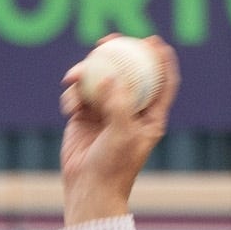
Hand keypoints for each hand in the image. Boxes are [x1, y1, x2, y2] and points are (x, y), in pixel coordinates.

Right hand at [59, 35, 180, 225]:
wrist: (90, 189)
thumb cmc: (114, 166)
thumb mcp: (122, 133)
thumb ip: (118, 102)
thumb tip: (110, 75)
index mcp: (149, 117)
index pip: (160, 83)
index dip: (160, 59)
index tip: (153, 40)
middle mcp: (129, 112)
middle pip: (127, 73)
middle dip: (117, 53)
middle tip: (107, 40)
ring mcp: (106, 113)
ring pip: (98, 81)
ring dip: (85, 74)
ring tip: (74, 77)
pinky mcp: (84, 117)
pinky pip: (78, 96)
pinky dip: (73, 97)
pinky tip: (69, 107)